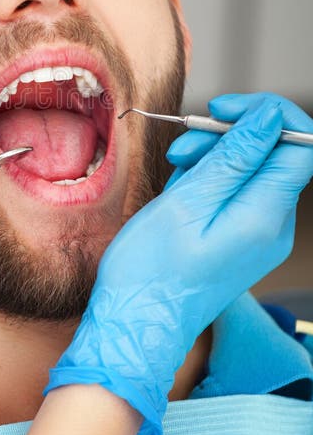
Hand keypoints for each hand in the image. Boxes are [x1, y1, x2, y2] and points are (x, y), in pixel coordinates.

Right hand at [45, 93, 312, 434]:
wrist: (137, 324)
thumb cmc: (152, 270)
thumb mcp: (187, 202)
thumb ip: (234, 157)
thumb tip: (271, 119)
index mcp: (266, 215)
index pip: (301, 145)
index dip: (268, 116)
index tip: (223, 110)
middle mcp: (273, 225)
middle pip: (271, 154)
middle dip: (228, 137)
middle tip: (183, 147)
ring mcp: (258, 234)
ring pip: (248, 171)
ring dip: (212, 158)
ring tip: (174, 172)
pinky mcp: (240, 239)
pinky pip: (234, 193)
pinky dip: (206, 181)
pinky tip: (178, 192)